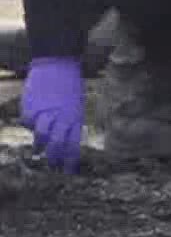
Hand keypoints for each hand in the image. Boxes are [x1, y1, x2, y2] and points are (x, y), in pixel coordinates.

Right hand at [22, 57, 84, 172]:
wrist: (57, 64)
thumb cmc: (69, 84)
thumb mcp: (76, 104)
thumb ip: (70, 121)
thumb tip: (65, 140)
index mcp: (76, 117)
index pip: (73, 145)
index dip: (70, 161)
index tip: (69, 173)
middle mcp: (61, 117)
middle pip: (57, 144)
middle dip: (55, 158)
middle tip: (53, 167)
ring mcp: (45, 113)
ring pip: (41, 136)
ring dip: (40, 145)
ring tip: (38, 151)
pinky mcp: (31, 107)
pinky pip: (27, 122)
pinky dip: (29, 124)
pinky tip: (31, 123)